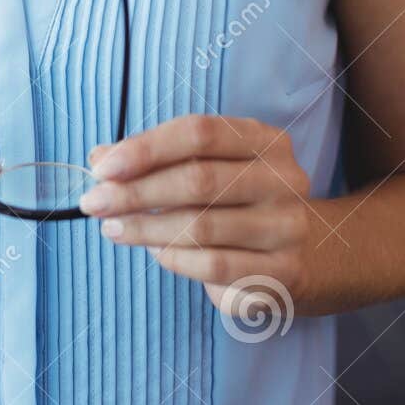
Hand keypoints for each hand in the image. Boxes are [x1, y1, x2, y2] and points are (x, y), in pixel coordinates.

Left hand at [78, 113, 311, 313]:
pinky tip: (154, 252)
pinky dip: (175, 260)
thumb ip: (158, 159)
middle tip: (93, 203)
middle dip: (135, 192)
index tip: (102, 167)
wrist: (310, 254)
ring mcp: (288, 227)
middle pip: (197, 179)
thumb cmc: (241, 202)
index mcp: (265, 140)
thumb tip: (98, 159)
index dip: (146, 148)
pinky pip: (215, 267)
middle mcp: (283, 179)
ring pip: (202, 227)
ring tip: (113, 229)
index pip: (199, 132)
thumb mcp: (210, 166)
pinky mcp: (283, 272)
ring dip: (145, 229)